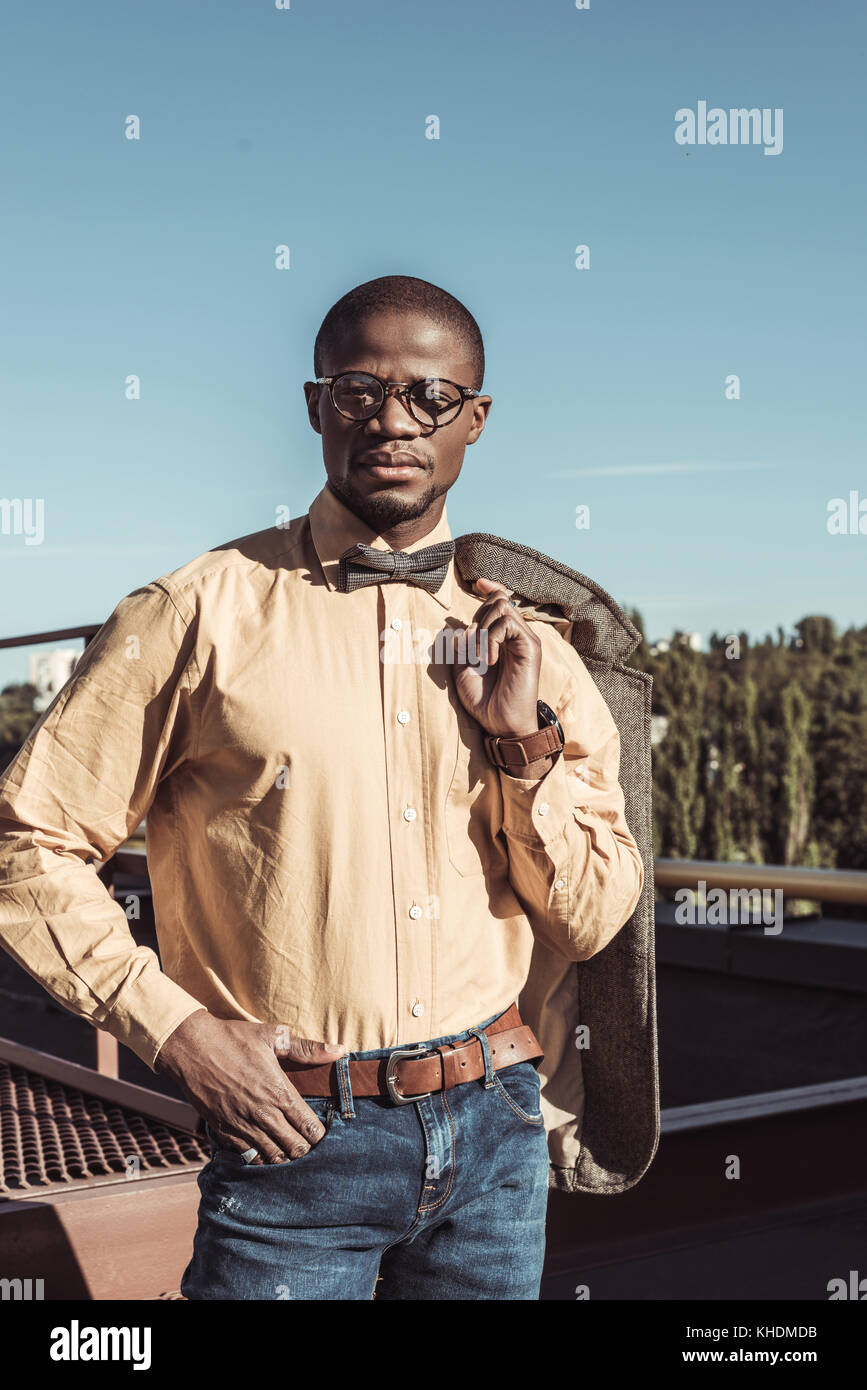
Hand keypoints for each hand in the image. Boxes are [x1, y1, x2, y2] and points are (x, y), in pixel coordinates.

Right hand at [155, 1010, 344, 1164]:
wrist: (191, 1047)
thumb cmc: (233, 1039)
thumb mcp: (273, 1036)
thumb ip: (308, 1049)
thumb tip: (340, 1050)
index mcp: (279, 1091)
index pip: (310, 1126)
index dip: (320, 1134)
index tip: (323, 1133)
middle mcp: (263, 1114)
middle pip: (295, 1147)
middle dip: (306, 1148)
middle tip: (309, 1143)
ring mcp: (242, 1125)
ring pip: (273, 1157)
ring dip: (285, 1157)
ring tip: (291, 1151)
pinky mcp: (223, 1131)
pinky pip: (248, 1157)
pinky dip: (261, 1159)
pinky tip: (266, 1152)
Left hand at [453, 579, 554, 779]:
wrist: (502, 725)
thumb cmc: (485, 702)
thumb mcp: (462, 672)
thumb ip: (461, 649)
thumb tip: (462, 628)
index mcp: (502, 639)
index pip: (500, 602)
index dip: (490, 588)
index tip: (477, 583)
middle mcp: (516, 636)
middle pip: (499, 600)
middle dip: (478, 615)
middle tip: (472, 648)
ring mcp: (525, 640)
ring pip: (503, 607)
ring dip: (483, 628)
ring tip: (479, 656)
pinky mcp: (530, 648)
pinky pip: (508, 623)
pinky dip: (492, 637)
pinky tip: (488, 659)